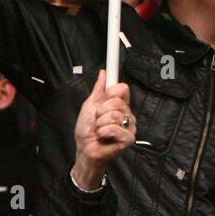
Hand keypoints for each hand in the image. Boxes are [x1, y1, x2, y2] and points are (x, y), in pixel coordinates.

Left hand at [72, 70, 134, 189]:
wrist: (85, 150)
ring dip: (100, 122)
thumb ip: (98, 90)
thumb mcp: (89, 106)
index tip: (115, 65)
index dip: (116, 84)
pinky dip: (104, 132)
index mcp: (119, 104)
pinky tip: (104, 137)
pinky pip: (115, 127)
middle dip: (101, 109)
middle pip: (117, 99)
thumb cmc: (87, 132)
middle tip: (98, 119)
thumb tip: (104, 72)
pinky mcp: (129, 138)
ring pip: (115, 114)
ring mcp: (129, 126)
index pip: (122, 88)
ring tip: (100, 130)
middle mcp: (126, 114)